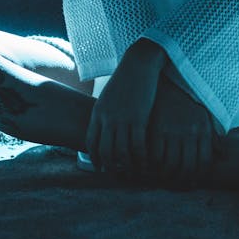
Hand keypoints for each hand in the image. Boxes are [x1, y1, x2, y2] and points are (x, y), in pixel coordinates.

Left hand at [85, 45, 160, 173]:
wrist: (138, 64)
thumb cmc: (126, 79)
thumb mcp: (110, 96)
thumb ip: (105, 112)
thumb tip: (106, 126)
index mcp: (98, 113)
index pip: (92, 142)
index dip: (96, 157)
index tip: (101, 167)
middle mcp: (107, 119)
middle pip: (105, 151)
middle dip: (110, 166)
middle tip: (118, 174)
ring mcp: (122, 120)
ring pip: (121, 152)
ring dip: (127, 165)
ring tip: (134, 172)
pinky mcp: (138, 119)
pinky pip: (137, 146)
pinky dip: (141, 158)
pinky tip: (146, 163)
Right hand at [146, 74, 214, 188]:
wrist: (168, 80)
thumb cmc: (186, 100)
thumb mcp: (204, 115)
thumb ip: (212, 135)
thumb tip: (221, 153)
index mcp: (202, 131)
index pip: (202, 164)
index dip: (196, 177)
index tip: (189, 182)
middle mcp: (190, 134)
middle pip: (187, 168)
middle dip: (180, 181)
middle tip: (173, 185)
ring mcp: (173, 132)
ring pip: (170, 165)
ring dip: (165, 176)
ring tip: (161, 178)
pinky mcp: (157, 129)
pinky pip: (155, 155)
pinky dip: (153, 166)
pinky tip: (150, 167)